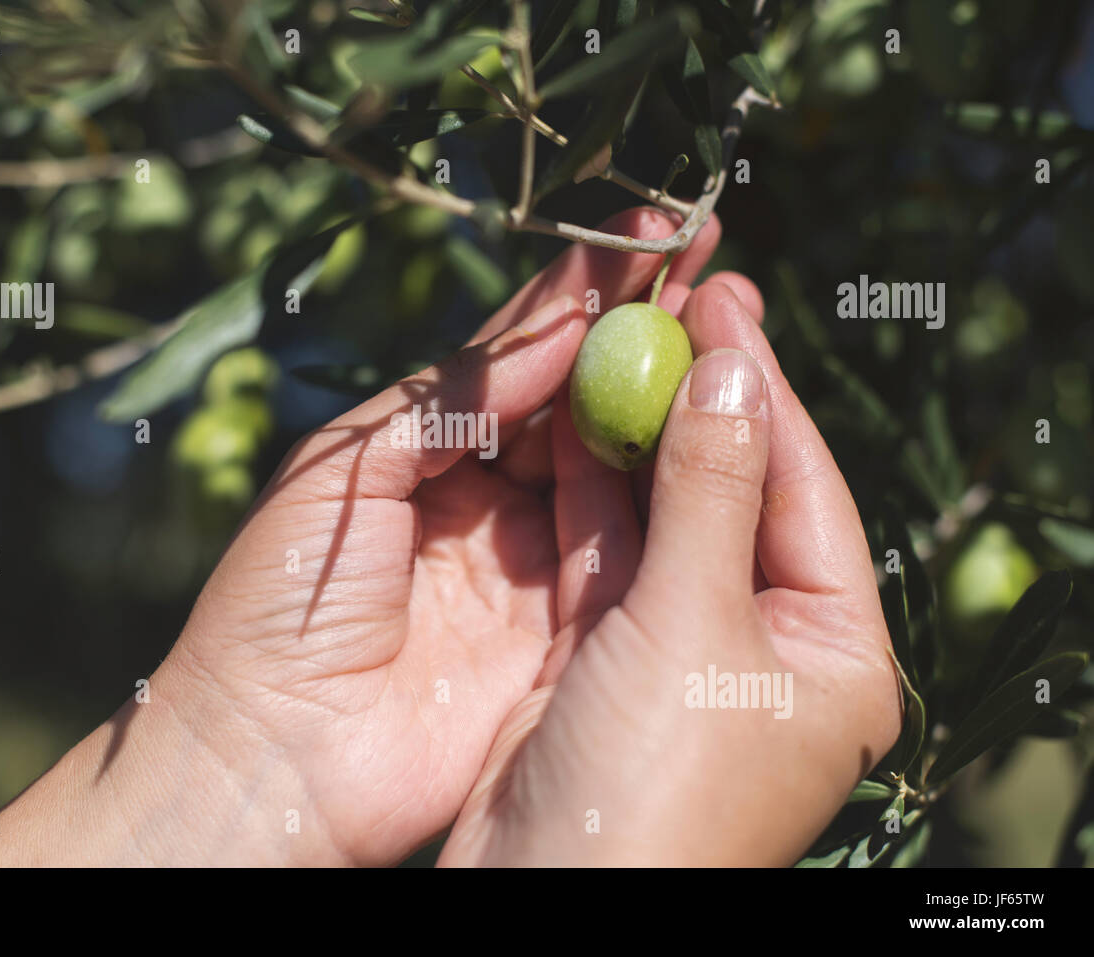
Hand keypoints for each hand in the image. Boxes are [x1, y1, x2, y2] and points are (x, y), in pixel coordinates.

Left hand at [151, 207, 744, 864]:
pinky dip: (663, 488)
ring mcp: (530, 563)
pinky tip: (704, 421)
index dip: (580, 293)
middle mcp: (488, 498)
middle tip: (707, 256)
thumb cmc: (278, 601)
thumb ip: (450, 401)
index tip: (648, 230)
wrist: (273, 752)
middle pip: (578, 401)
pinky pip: (624, 549)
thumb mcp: (345, 470)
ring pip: (611, 466)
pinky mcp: (563, 629)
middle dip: (639, 329)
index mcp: (425, 449)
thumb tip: (551, 332)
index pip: (517, 357)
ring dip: (663, 394)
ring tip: (724, 315)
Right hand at [438, 281, 902, 865]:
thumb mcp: (694, 623)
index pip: (807, 489)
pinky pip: (609, 554)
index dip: (762, 391)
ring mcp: (685, 651)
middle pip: (739, 493)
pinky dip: (592, 491)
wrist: (548, 895)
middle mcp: (768, 648)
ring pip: (667, 517)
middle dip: (704, 402)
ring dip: (641, 435)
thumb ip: (712, 491)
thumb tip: (732, 374)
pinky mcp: (610, 657)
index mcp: (833, 652)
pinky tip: (578, 419)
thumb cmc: (653, 780)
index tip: (725, 302)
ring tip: (624, 337)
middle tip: (678, 300)